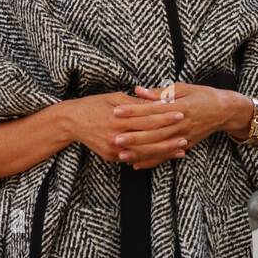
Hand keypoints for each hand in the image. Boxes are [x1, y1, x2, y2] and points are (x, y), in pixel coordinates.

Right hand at [60, 90, 188, 168]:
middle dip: (169, 137)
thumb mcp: (114, 98)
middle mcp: (116, 135)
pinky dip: (150, 158)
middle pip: (148, 138)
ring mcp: (113, 149)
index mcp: (118, 118)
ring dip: (164, 151)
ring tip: (181, 149)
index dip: (165, 116)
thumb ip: (135, 102)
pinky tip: (163, 156)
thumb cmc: (94, 105)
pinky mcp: (111, 157)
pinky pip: (134, 159)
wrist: (71, 122)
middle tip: (186, 134)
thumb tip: (157, 101)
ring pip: (144, 152)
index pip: (147, 118)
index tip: (180, 112)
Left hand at [114, 83, 252, 167]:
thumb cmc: (203, 95)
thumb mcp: (182, 88)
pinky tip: (137, 164)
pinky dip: (151, 161)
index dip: (133, 111)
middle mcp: (180, 124)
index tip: (116, 111)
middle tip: (114, 138)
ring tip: (121, 154)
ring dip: (140, 152)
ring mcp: (183, 137)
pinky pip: (166, 156)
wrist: (225, 111)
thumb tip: (137, 90)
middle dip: (133, 136)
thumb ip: (159, 92)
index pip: (152, 110)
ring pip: (158, 147)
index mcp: (179, 107)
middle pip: (153, 132)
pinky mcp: (185, 146)